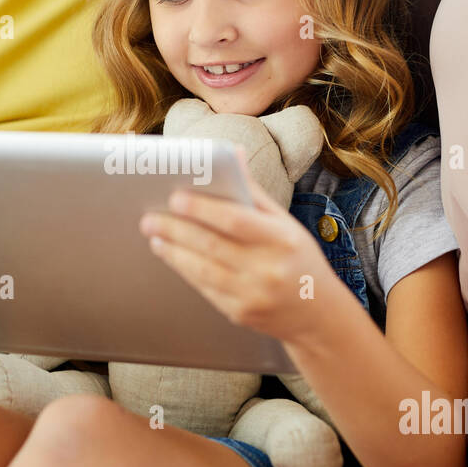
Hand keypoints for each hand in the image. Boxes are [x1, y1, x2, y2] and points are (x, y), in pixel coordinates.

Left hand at [138, 161, 346, 345]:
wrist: (317, 314)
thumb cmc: (298, 259)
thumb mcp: (285, 223)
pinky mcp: (240, 313)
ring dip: (174, 251)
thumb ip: (253, 192)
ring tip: (154, 236)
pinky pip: (205, 288)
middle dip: (176, 230)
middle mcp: (268, 268)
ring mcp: (253, 295)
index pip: (235, 220)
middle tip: (150, 218)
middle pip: (212, 245)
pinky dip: (185, 270)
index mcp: (282, 239)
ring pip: (203, 270)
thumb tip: (231, 152)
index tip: (175, 198)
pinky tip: (171, 256)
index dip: (202, 209)